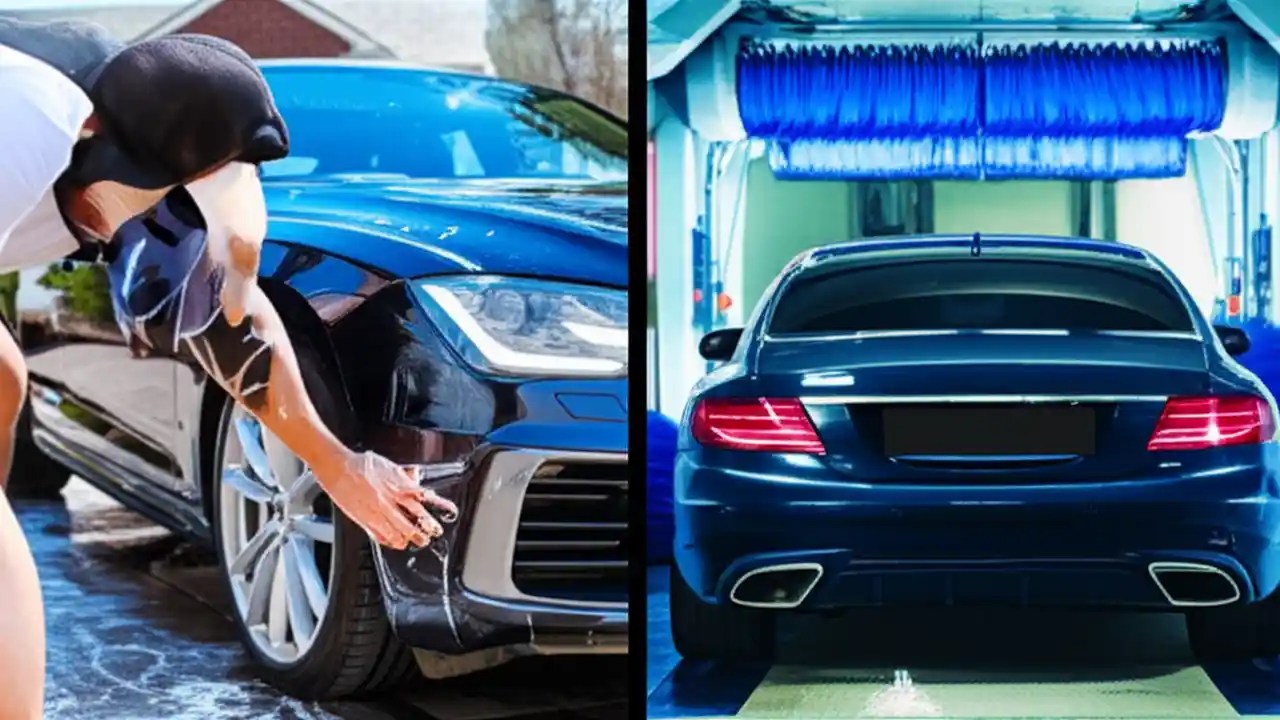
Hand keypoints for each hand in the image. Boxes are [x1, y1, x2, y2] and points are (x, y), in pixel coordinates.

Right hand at [311, 450, 457, 549]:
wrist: (337, 468)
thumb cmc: (360, 465)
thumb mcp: (389, 465)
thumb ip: (404, 474)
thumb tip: (415, 475)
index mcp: (398, 485)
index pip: (425, 497)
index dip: (439, 505)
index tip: (449, 510)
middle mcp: (390, 501)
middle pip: (415, 519)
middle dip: (426, 528)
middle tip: (433, 533)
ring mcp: (377, 513)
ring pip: (399, 531)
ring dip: (410, 538)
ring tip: (416, 541)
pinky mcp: (364, 521)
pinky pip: (380, 535)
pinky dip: (390, 541)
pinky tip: (395, 543)